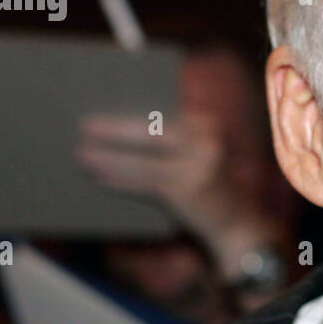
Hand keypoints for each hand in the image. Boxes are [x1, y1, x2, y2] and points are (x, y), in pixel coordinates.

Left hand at [74, 112, 281, 280]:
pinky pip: (146, 183)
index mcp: (206, 124)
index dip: (132, 108)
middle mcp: (206, 140)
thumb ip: (171, 142)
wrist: (240, 226)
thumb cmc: (210, 188)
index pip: (163, 111)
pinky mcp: (189, 191)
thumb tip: (120, 129)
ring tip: (82, 155)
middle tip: (85, 125)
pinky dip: (121, 180)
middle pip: (152, 129)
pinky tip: (100, 179)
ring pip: (144, 159)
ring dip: (110, 158)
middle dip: (115, 128)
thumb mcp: (196, 157)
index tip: (105, 97)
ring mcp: (199, 165)